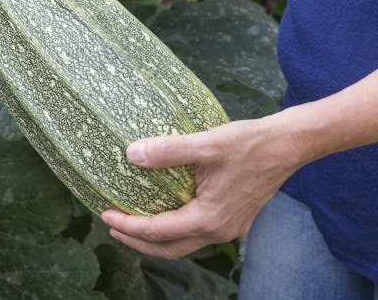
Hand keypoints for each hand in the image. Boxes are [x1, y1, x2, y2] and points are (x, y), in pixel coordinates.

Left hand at [100, 114, 302, 258]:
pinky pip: (196, 233)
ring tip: (132, 224)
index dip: (127, 224)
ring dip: (155, 238)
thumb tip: (131, 154)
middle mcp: (218, 230)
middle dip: (137, 241)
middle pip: (168, 248)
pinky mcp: (233, 219)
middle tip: (112, 226)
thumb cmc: (249, 143)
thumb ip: (168, 150)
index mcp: (208, 218)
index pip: (157, 231)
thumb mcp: (205, 143)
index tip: (105, 212)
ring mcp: (228, 227)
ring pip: (182, 244)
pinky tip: (164, 212)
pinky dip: (174, 230)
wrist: (288, 145)